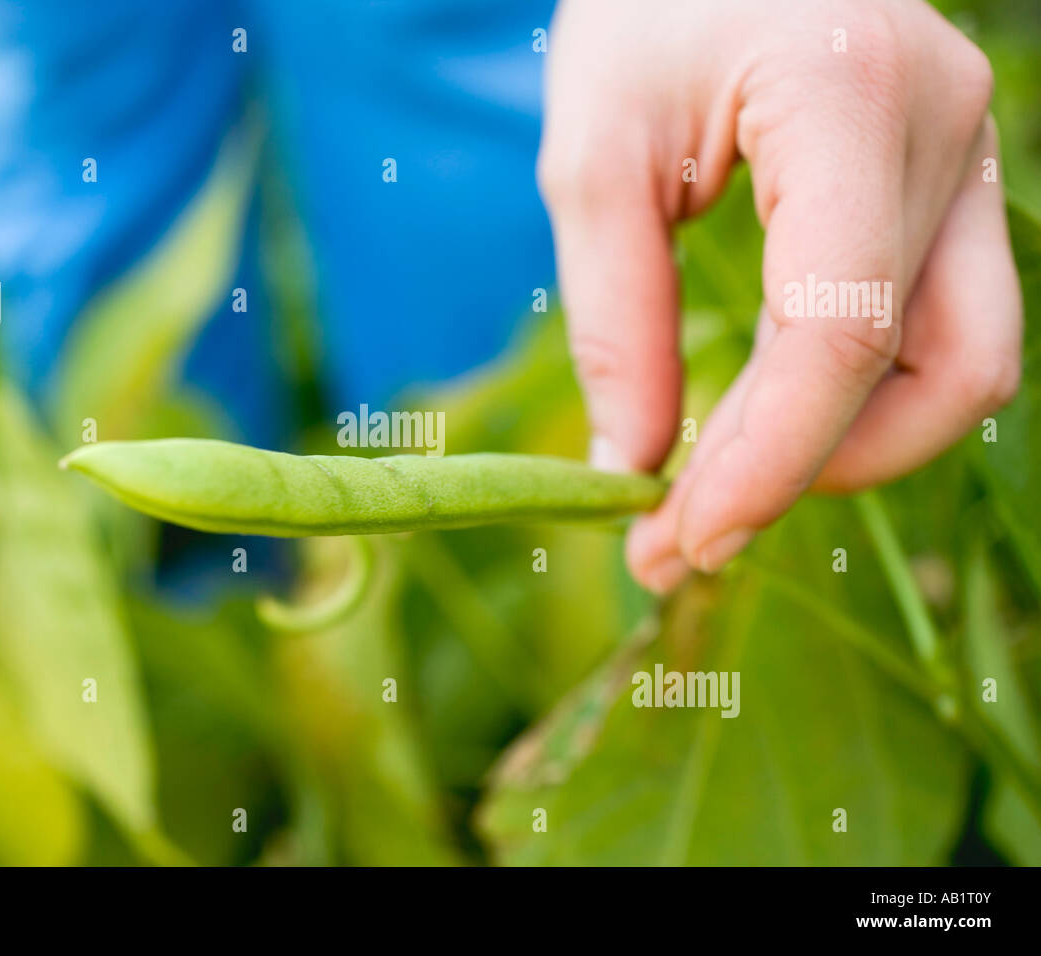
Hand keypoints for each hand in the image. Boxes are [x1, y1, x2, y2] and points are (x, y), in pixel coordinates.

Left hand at [539, 0, 1021, 591]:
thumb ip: (616, 314)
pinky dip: (850, 398)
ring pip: (957, 367)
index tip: (679, 540)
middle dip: (793, 477)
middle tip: (668, 545)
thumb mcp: (592, 152)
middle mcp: (947, 129)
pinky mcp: (950, 186)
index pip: (840, 326)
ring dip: (838, 451)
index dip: (768, 460)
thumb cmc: (642, 6)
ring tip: (710, 494)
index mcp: (852, 97)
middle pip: (914, 370)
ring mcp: (968, 158)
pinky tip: (759, 426)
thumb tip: (636, 465)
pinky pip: (934, 329)